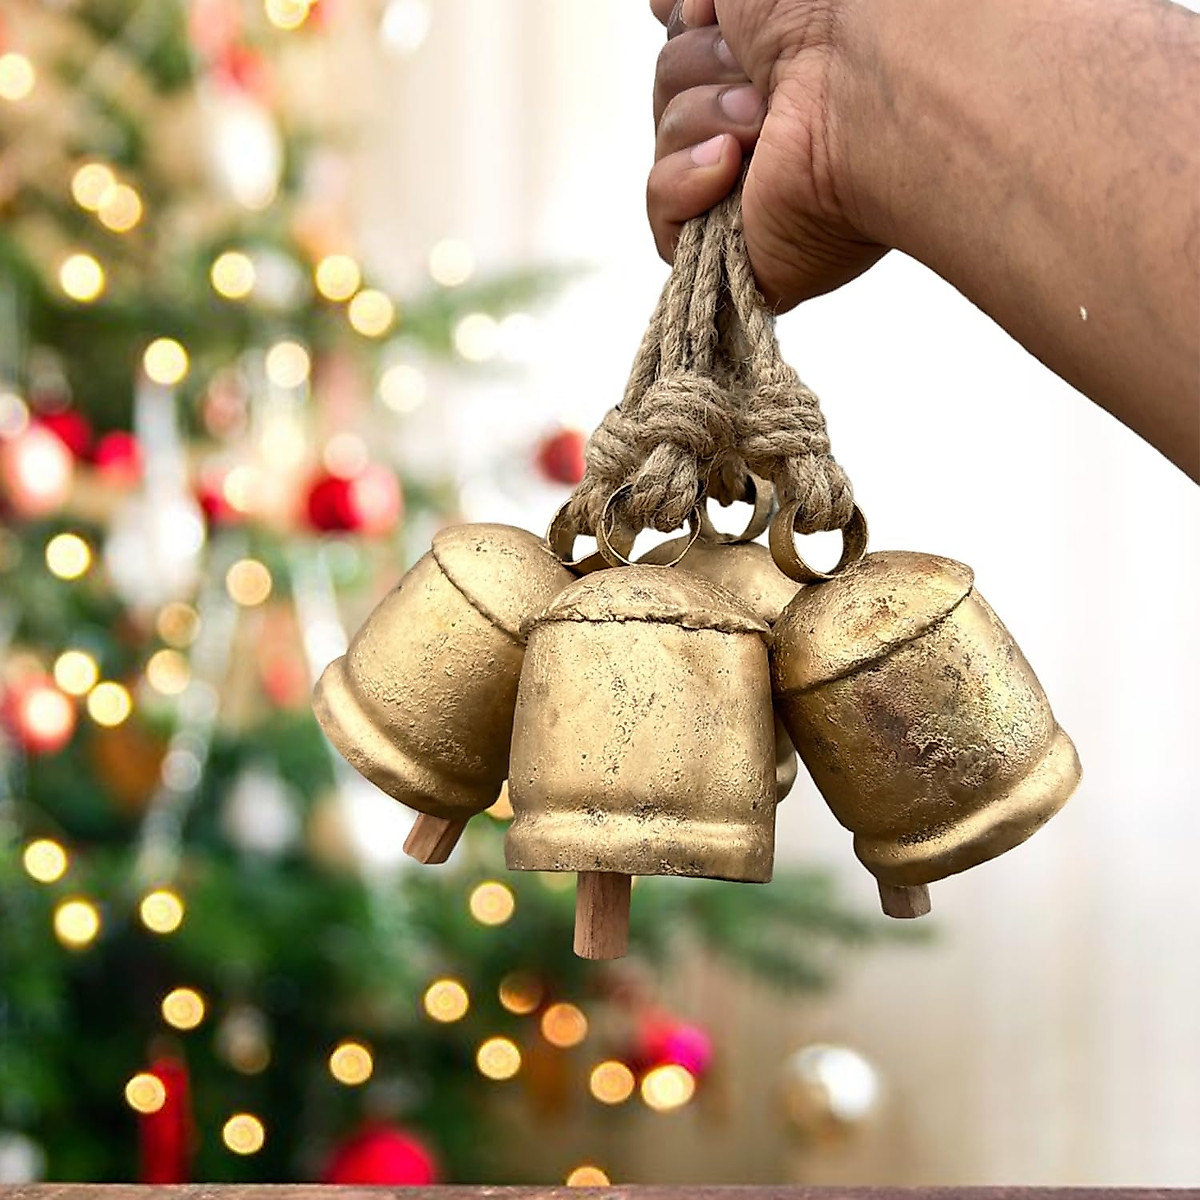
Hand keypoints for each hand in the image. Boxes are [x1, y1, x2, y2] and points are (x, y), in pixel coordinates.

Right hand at [648, 0, 885, 310]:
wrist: (864, 91)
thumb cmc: (837, 20)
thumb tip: (660, 7)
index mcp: (773, 62)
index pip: (689, 46)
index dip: (690, 29)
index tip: (710, 15)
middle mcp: (761, 124)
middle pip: (668, 88)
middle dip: (700, 68)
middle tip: (759, 80)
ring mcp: (745, 187)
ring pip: (665, 139)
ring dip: (703, 117)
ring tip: (764, 124)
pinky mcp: (729, 243)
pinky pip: (661, 203)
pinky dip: (683, 179)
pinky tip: (730, 167)